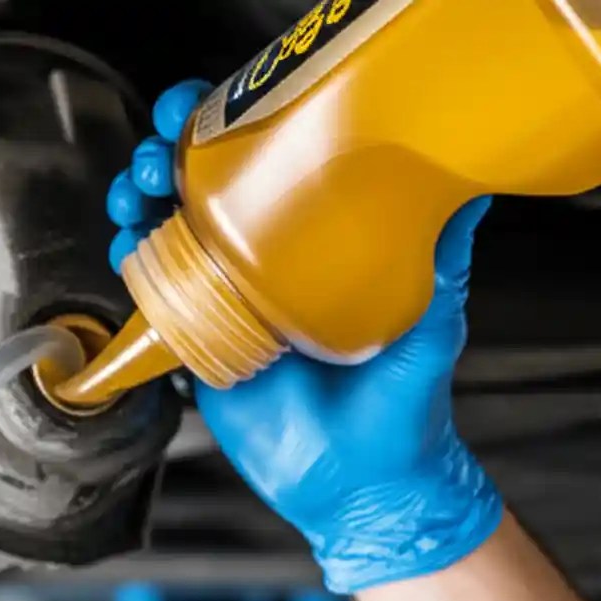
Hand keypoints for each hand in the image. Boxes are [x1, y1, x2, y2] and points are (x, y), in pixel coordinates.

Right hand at [108, 81, 502, 593]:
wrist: (365, 489)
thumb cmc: (405, 408)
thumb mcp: (433, 321)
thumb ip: (444, 260)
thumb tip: (473, 188)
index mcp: (312, 244)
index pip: (261, 165)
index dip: (220, 129)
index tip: (198, 110)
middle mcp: (265, 265)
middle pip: (198, 191)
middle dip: (163, 159)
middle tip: (156, 157)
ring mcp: (226, 306)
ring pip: (164, 236)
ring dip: (137, 205)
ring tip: (135, 199)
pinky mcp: (197, 352)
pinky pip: (151, 303)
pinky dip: (131, 270)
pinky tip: (127, 250)